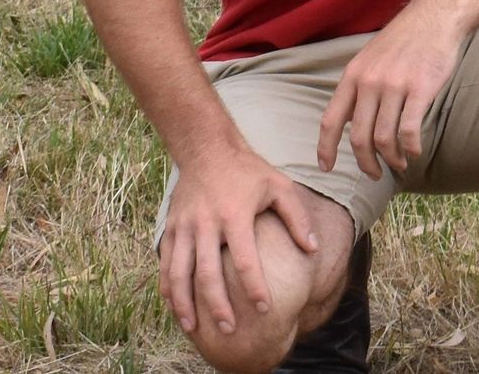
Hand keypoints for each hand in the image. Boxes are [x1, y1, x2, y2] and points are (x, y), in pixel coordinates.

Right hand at [157, 140, 321, 337]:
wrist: (206, 147)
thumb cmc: (248, 169)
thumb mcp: (279, 185)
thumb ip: (297, 217)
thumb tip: (313, 249)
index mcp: (235, 214)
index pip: (245, 260)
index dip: (254, 288)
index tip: (264, 309)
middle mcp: (206, 223)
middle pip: (208, 273)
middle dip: (218, 305)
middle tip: (230, 330)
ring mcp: (185, 226)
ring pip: (179, 272)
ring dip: (185, 303)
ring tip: (193, 327)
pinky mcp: (171, 226)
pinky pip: (166, 262)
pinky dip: (167, 286)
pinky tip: (175, 306)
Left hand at [316, 0, 469, 179]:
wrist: (435, 16)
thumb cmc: (403, 40)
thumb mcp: (369, 58)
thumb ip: (358, 87)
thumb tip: (347, 120)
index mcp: (353, 75)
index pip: (330, 119)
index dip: (326, 148)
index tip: (326, 168)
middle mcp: (369, 82)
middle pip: (359, 137)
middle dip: (366, 163)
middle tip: (374, 174)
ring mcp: (394, 86)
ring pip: (384, 138)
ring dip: (392, 159)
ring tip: (400, 164)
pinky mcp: (420, 89)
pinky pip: (409, 131)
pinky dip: (411, 148)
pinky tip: (416, 151)